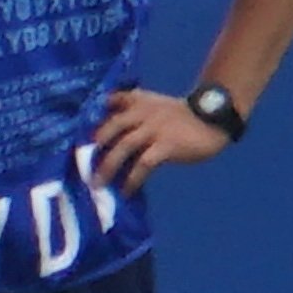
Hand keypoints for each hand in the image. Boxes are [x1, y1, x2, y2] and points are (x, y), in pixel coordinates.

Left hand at [92, 88, 229, 194]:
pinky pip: (143, 164)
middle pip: (111, 127)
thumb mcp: (156, 104)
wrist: (213, 118)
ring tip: (97, 184)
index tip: (79, 136)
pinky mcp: (167, 145)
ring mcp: (155, 129)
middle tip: (81, 165)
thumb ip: (135, 112)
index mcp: (139, 101)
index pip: (109, 102)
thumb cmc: (183, 116)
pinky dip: (132, 179)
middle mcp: (143, 112)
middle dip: (94, 146)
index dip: (93, 118)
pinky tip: (126, 191)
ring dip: (107, 166)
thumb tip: (110, 136)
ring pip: (123, 146)